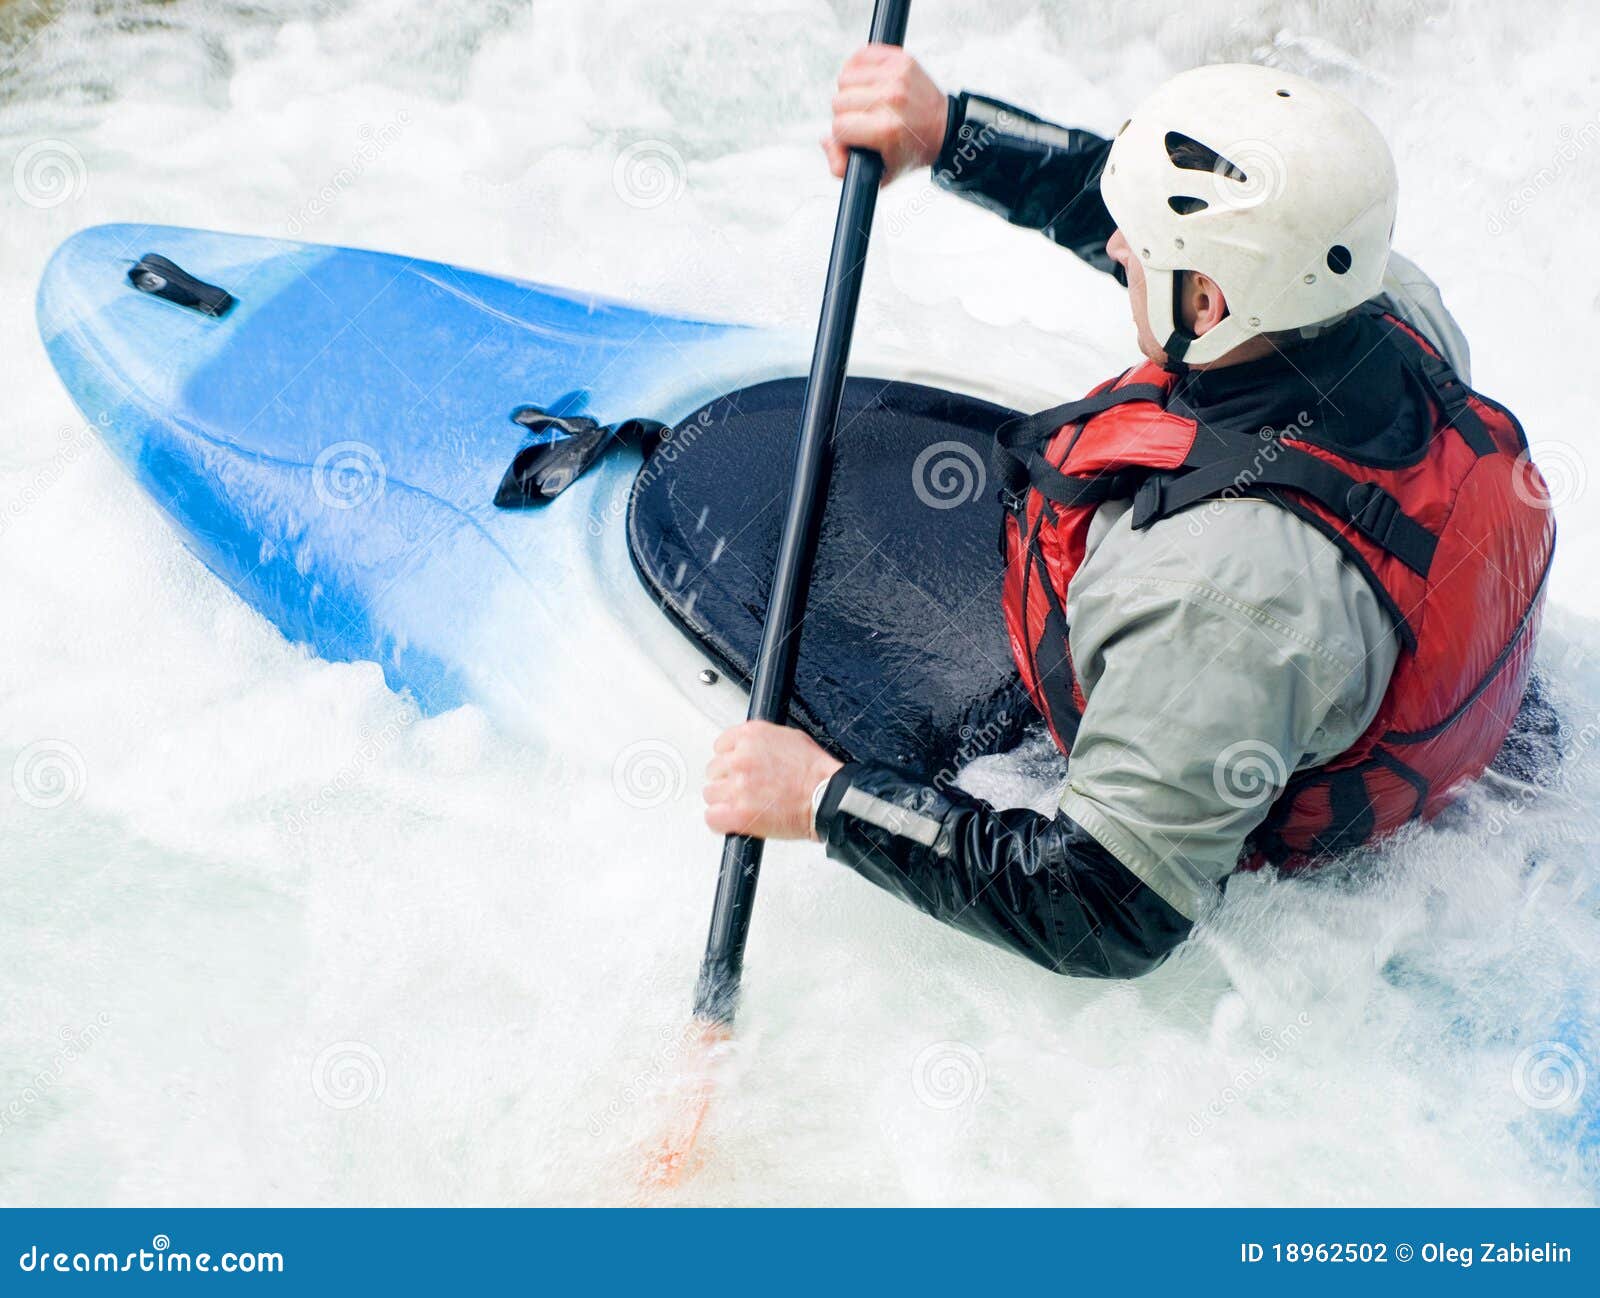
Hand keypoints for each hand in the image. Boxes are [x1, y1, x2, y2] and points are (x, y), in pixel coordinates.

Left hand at [703, 721, 843, 841]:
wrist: (826, 797)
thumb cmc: (814, 772)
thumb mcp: (787, 738)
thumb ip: (759, 743)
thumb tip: (747, 750)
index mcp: (750, 736)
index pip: (720, 746)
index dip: (729, 759)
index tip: (737, 768)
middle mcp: (740, 759)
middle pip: (714, 770)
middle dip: (728, 779)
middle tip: (746, 788)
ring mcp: (737, 786)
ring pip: (710, 793)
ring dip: (724, 800)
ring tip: (744, 804)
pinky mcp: (738, 813)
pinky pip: (711, 817)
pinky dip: (720, 820)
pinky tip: (734, 819)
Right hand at [823, 44, 947, 183]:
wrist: (943, 128)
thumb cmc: (908, 151)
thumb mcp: (878, 173)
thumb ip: (843, 167)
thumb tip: (825, 140)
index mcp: (886, 130)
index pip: (839, 127)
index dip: (843, 135)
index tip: (856, 138)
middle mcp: (892, 99)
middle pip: (839, 101)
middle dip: (845, 114)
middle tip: (862, 119)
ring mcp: (896, 76)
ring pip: (845, 78)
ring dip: (850, 91)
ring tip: (865, 101)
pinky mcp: (899, 59)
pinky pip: (860, 55)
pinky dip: (857, 68)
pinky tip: (867, 81)